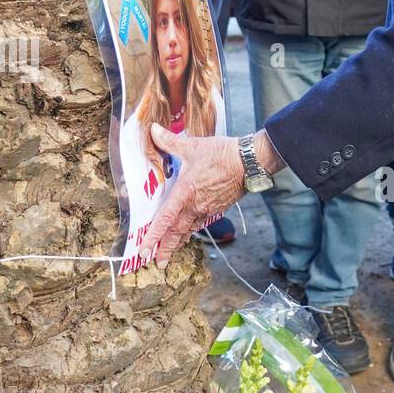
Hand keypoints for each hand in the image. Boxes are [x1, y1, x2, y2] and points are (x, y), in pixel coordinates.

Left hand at [137, 128, 246, 267]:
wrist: (250, 162)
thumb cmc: (222, 153)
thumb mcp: (193, 146)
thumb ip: (170, 141)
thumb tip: (153, 130)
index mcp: (185, 191)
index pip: (165, 219)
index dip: (153, 236)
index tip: (143, 251)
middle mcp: (195, 205)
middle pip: (175, 232)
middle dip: (164, 248)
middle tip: (155, 263)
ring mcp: (207, 208)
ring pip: (188, 230)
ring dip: (177, 244)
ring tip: (168, 256)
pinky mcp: (217, 207)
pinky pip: (199, 223)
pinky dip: (190, 231)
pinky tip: (186, 234)